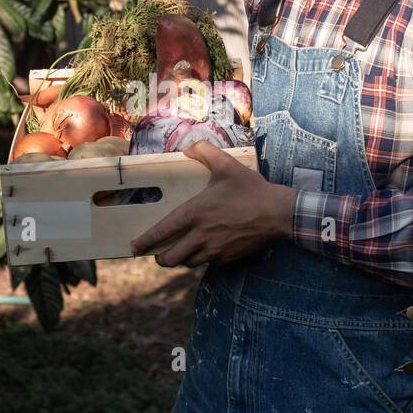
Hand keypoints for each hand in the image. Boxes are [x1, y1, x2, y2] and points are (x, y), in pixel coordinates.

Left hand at [130, 140, 299, 267]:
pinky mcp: (228, 259)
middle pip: (171, 258)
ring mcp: (215, 250)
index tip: (134, 246)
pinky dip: (201, 260)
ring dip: (181, 259)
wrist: (278, 213)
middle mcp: (201, 236)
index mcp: (195, 213)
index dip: (146, 241)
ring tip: (180, 252)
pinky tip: (205, 251)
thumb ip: (205, 152)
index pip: (162, 232)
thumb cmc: (251, 190)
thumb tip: (189, 148)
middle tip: (159, 252)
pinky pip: (208, 264)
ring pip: (188, 263)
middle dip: (161, 257)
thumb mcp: (227, 165)